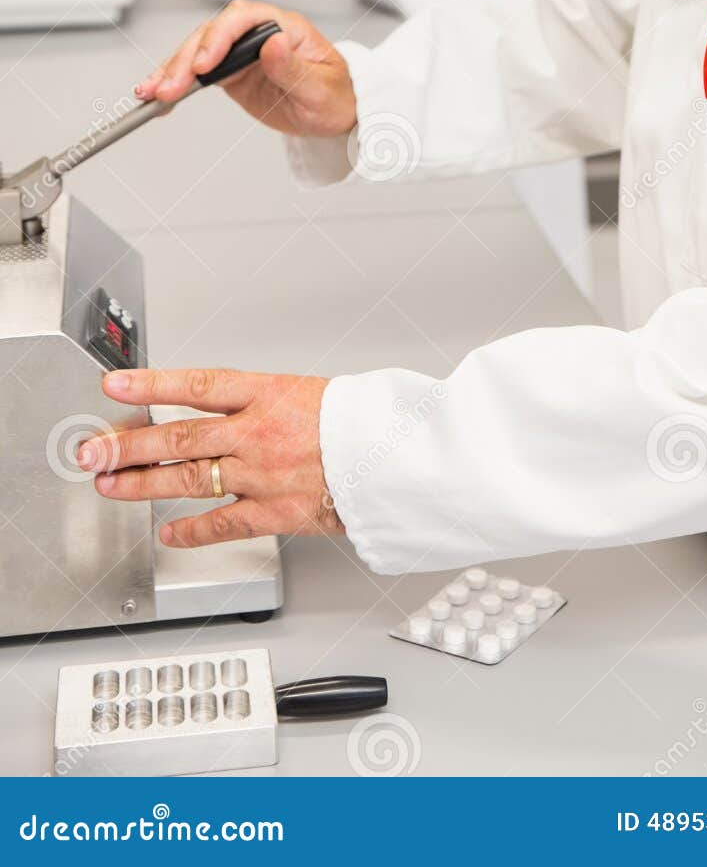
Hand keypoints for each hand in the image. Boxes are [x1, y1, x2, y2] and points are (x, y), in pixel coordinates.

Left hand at [78, 367, 344, 547]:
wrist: (404, 458)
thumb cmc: (365, 423)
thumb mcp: (314, 392)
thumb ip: (267, 403)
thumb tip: (227, 408)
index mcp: (272, 394)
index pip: (198, 386)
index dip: (151, 385)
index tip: (114, 385)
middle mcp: (261, 433)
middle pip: (180, 437)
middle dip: (128, 444)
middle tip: (92, 450)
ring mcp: (266, 475)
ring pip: (191, 479)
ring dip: (144, 484)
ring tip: (111, 485)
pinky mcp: (278, 512)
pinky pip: (225, 523)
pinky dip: (192, 530)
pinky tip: (168, 532)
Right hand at [135, 0, 357, 136]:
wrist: (336, 113)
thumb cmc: (336, 96)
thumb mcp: (320, 88)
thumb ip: (294, 68)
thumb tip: (272, 43)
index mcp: (284, 27)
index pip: (244, 18)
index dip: (220, 36)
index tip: (206, 63)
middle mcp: (258, 34)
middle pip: (212, 33)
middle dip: (188, 59)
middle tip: (171, 87)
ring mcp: (241, 52)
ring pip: (198, 51)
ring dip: (172, 70)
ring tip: (153, 93)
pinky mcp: (230, 72)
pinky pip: (197, 73)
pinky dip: (176, 83)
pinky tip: (157, 96)